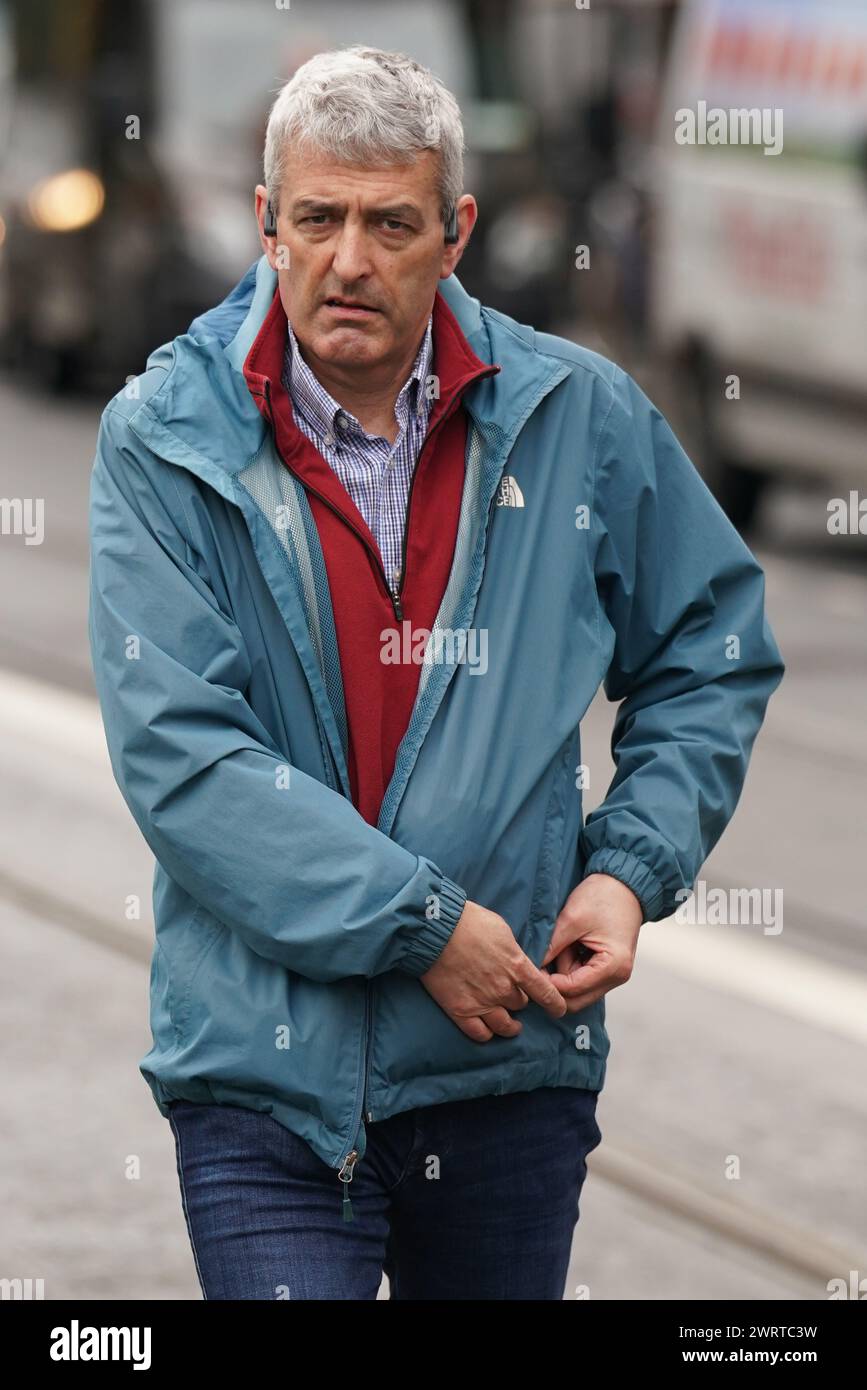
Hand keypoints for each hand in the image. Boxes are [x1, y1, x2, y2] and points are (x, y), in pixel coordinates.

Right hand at [420, 899, 567, 1042]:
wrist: (437, 930)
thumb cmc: (470, 922)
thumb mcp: (503, 930)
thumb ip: (514, 953)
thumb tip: (518, 962)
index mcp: (517, 967)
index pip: (546, 994)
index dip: (555, 1005)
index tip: (559, 1010)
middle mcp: (503, 989)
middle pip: (521, 1005)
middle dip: (519, 1000)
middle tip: (513, 996)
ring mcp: (482, 1002)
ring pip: (504, 1025)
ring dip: (510, 1025)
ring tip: (510, 1025)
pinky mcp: (461, 1010)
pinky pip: (480, 1033)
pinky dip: (487, 1034)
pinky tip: (488, 1030)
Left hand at [540, 873, 643, 1012]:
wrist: (624, 883)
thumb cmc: (602, 896)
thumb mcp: (571, 919)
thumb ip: (551, 947)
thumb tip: (531, 968)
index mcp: (613, 967)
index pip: (572, 990)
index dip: (547, 983)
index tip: (529, 969)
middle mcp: (617, 977)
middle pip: (576, 1000)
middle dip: (555, 984)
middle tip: (540, 962)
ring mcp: (614, 974)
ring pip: (578, 990)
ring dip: (563, 973)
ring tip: (563, 944)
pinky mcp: (608, 968)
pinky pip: (583, 978)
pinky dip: (571, 966)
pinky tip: (570, 946)